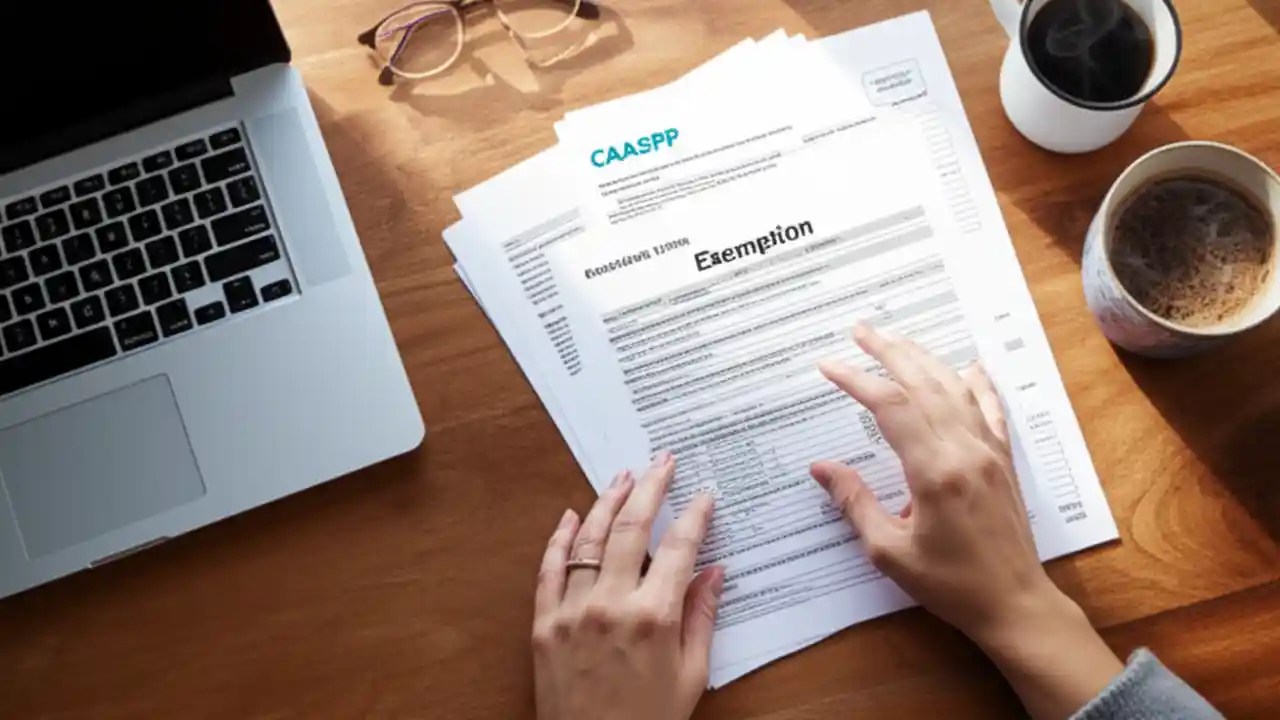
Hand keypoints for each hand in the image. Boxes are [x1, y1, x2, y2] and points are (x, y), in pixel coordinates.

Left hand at [532, 453, 723, 719]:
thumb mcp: (692, 676)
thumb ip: (702, 618)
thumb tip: (715, 572)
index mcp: (654, 618)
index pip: (679, 549)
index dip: (694, 516)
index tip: (704, 496)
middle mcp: (610, 605)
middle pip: (631, 529)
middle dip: (651, 488)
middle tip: (662, 461)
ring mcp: (572, 612)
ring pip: (588, 540)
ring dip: (606, 502)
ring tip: (624, 477)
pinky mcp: (543, 625)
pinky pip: (549, 570)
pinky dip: (559, 539)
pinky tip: (571, 516)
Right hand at [811, 323, 1121, 719]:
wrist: (1015, 604)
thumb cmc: (950, 585)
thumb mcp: (890, 551)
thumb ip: (855, 503)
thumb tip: (822, 468)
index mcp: (934, 471)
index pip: (890, 407)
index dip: (857, 380)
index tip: (828, 366)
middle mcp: (966, 450)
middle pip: (923, 384)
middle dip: (889, 352)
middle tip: (860, 329)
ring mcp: (989, 452)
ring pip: (955, 389)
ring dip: (924, 359)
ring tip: (897, 340)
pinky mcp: (1004, 462)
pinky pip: (991, 410)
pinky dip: (977, 384)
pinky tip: (968, 366)